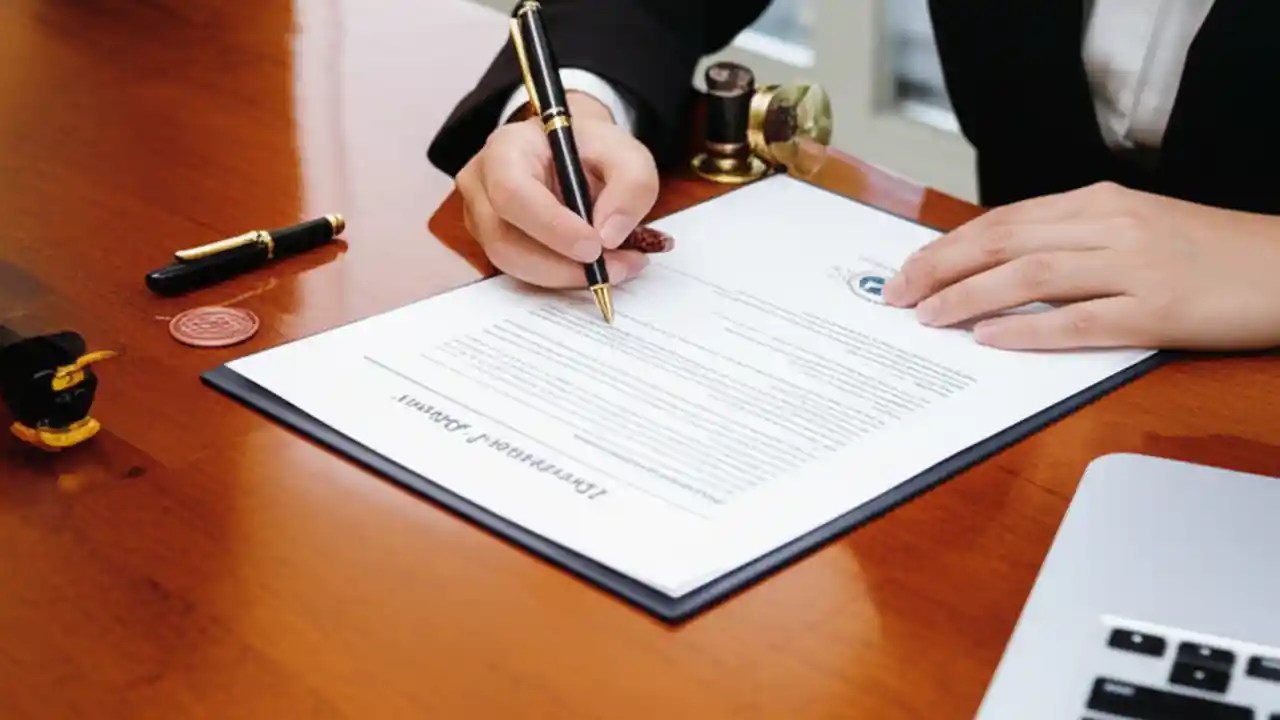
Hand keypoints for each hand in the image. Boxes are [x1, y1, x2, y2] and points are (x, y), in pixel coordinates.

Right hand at [456, 92, 659, 287]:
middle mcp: (482, 183)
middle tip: (614, 268)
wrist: (575, 156)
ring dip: (564, 275)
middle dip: (562, 264)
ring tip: (613, 268)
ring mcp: (480, 217)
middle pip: (504, 239)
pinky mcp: (491, 244)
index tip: (595, 246)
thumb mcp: (628, 154)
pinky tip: (593, 268)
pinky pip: (520, 272)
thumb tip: (609, 235)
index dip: (551, 226)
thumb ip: (632, 185)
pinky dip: (559, 277)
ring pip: (512, 263)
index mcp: (506, 149)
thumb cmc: (593, 150)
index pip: (512, 192)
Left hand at [881, 182, 1279, 350]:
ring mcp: (1135, 267)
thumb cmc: (1206, 252)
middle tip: (896, 296)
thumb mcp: (1133, 226)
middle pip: (1004, 241)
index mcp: (1099, 203)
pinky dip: (1029, 330)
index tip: (907, 270)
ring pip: (1032, 276)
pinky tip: (989, 339)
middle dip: (941, 268)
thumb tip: (998, 263)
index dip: (947, 247)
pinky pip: (1080, 321)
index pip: (1003, 220)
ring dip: (970, 296)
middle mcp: (1111, 226)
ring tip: (928, 317)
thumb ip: (1071, 238)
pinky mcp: (1157, 311)